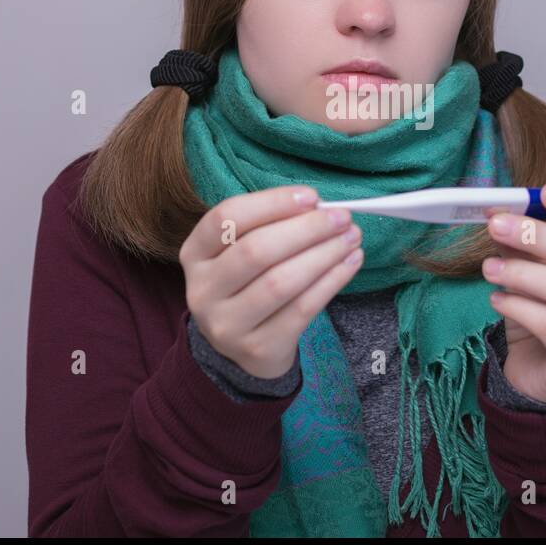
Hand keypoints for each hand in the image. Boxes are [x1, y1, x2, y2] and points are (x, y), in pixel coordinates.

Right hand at [178, 185, 363, 378]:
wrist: (246, 347)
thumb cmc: (250, 283)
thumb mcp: (241, 252)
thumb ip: (271, 225)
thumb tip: (321, 207)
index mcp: (194, 253)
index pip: (227, 218)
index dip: (272, 203)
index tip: (312, 196)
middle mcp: (202, 290)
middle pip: (256, 251)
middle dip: (306, 229)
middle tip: (342, 218)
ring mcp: (226, 324)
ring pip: (280, 282)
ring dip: (324, 255)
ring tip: (351, 238)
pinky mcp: (257, 348)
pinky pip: (301, 309)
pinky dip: (331, 282)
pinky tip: (350, 263)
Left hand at [481, 182, 545, 404]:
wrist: (540, 377)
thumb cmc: (542, 317)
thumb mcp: (533, 272)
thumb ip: (523, 244)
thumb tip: (499, 210)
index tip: (544, 191)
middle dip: (538, 236)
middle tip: (497, 226)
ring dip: (524, 274)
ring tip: (489, 269)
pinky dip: (519, 307)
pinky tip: (497, 300)